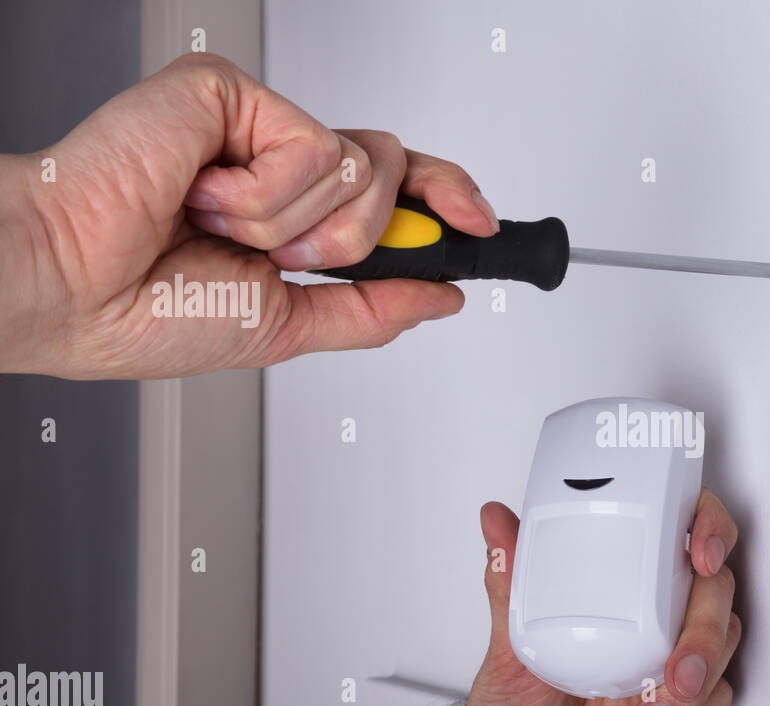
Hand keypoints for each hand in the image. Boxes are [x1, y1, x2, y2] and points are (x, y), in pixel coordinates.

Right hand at [1, 52, 498, 379]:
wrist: (70, 291)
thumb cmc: (144, 311)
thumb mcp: (287, 328)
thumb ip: (371, 310)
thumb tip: (439, 296)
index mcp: (292, 216)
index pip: (393, 191)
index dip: (445, 201)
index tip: (482, 224)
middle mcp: (280, 166)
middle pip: (394, 166)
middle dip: (368, 232)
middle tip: (296, 256)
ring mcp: (257, 127)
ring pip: (360, 170)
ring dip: (295, 231)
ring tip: (221, 233)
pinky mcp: (232, 95)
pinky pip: (311, 152)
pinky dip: (263, 201)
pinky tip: (202, 200)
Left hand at [467, 489, 740, 705]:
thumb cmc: (516, 701)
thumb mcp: (507, 643)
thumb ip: (509, 584)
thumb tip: (496, 522)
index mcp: (622, 580)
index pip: (680, 528)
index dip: (708, 527)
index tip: (701, 553)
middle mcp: (654, 612)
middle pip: (715, 595)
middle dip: (704, 637)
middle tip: (676, 675)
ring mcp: (671, 658)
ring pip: (721, 653)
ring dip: (688, 697)